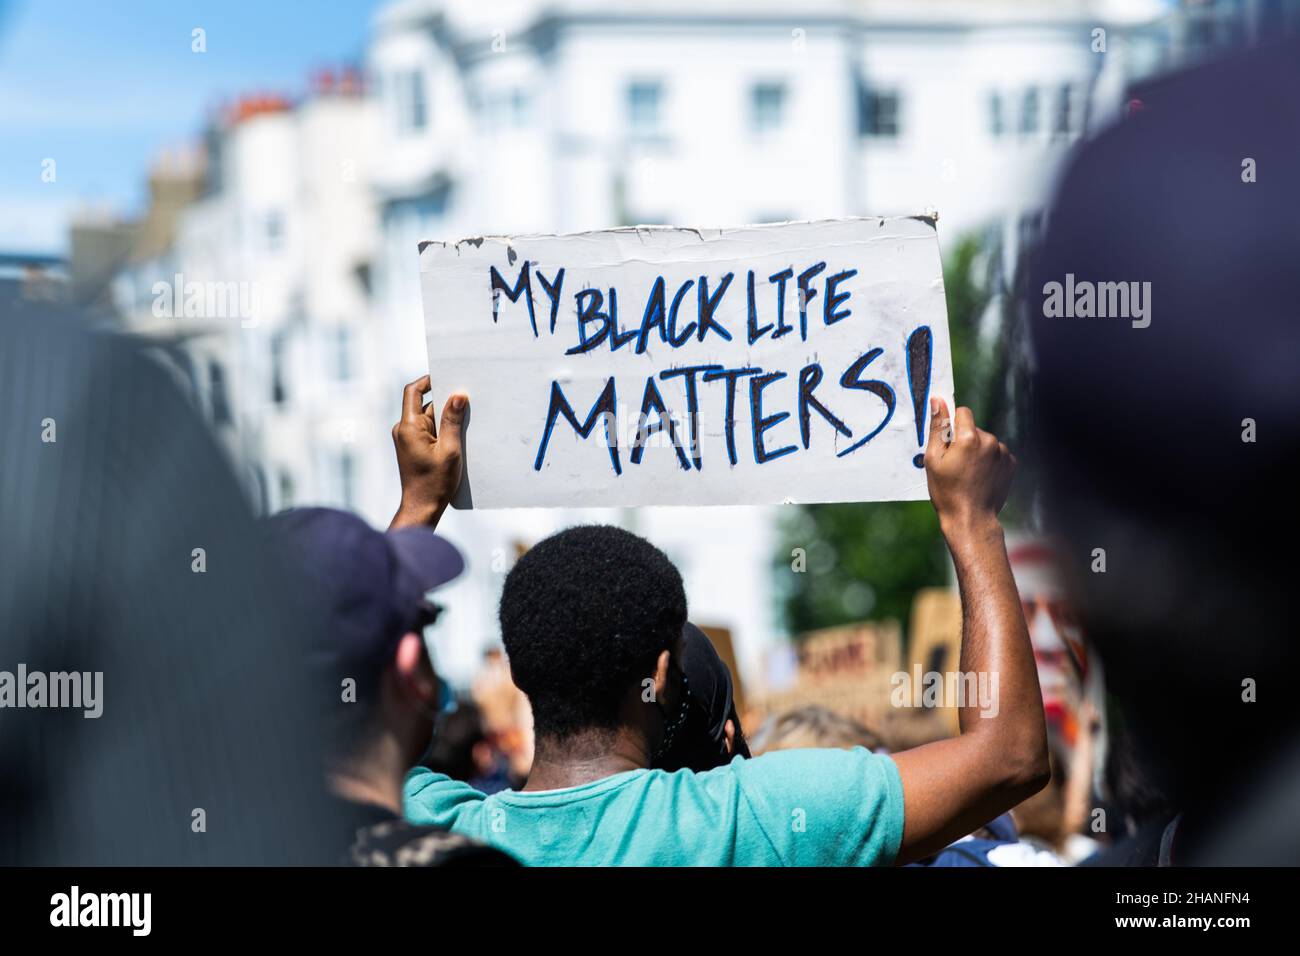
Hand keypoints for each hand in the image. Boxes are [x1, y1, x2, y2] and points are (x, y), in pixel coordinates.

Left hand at [390, 375, 466, 529]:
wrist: (422, 508)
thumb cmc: (435, 482)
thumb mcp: (450, 450)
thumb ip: (452, 421)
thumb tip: (458, 396)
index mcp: (408, 427)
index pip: (413, 391)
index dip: (429, 380)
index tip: (448, 378)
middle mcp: (404, 430)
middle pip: (424, 405)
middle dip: (445, 404)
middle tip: (466, 405)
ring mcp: (407, 438)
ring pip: (429, 419)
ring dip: (446, 421)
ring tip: (463, 430)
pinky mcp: (413, 447)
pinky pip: (429, 431)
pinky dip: (442, 431)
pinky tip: (457, 441)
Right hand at [923, 397, 1015, 536]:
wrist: (971, 519)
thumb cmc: (947, 491)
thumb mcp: (934, 458)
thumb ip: (937, 427)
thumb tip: (937, 400)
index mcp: (969, 437)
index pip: (962, 412)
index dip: (952, 425)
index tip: (948, 443)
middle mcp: (991, 441)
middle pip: (974, 428)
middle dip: (964, 440)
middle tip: (956, 465)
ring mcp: (1004, 453)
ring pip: (986, 441)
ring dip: (977, 451)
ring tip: (969, 474)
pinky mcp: (1011, 463)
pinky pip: (997, 453)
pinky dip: (989, 461)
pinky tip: (981, 477)